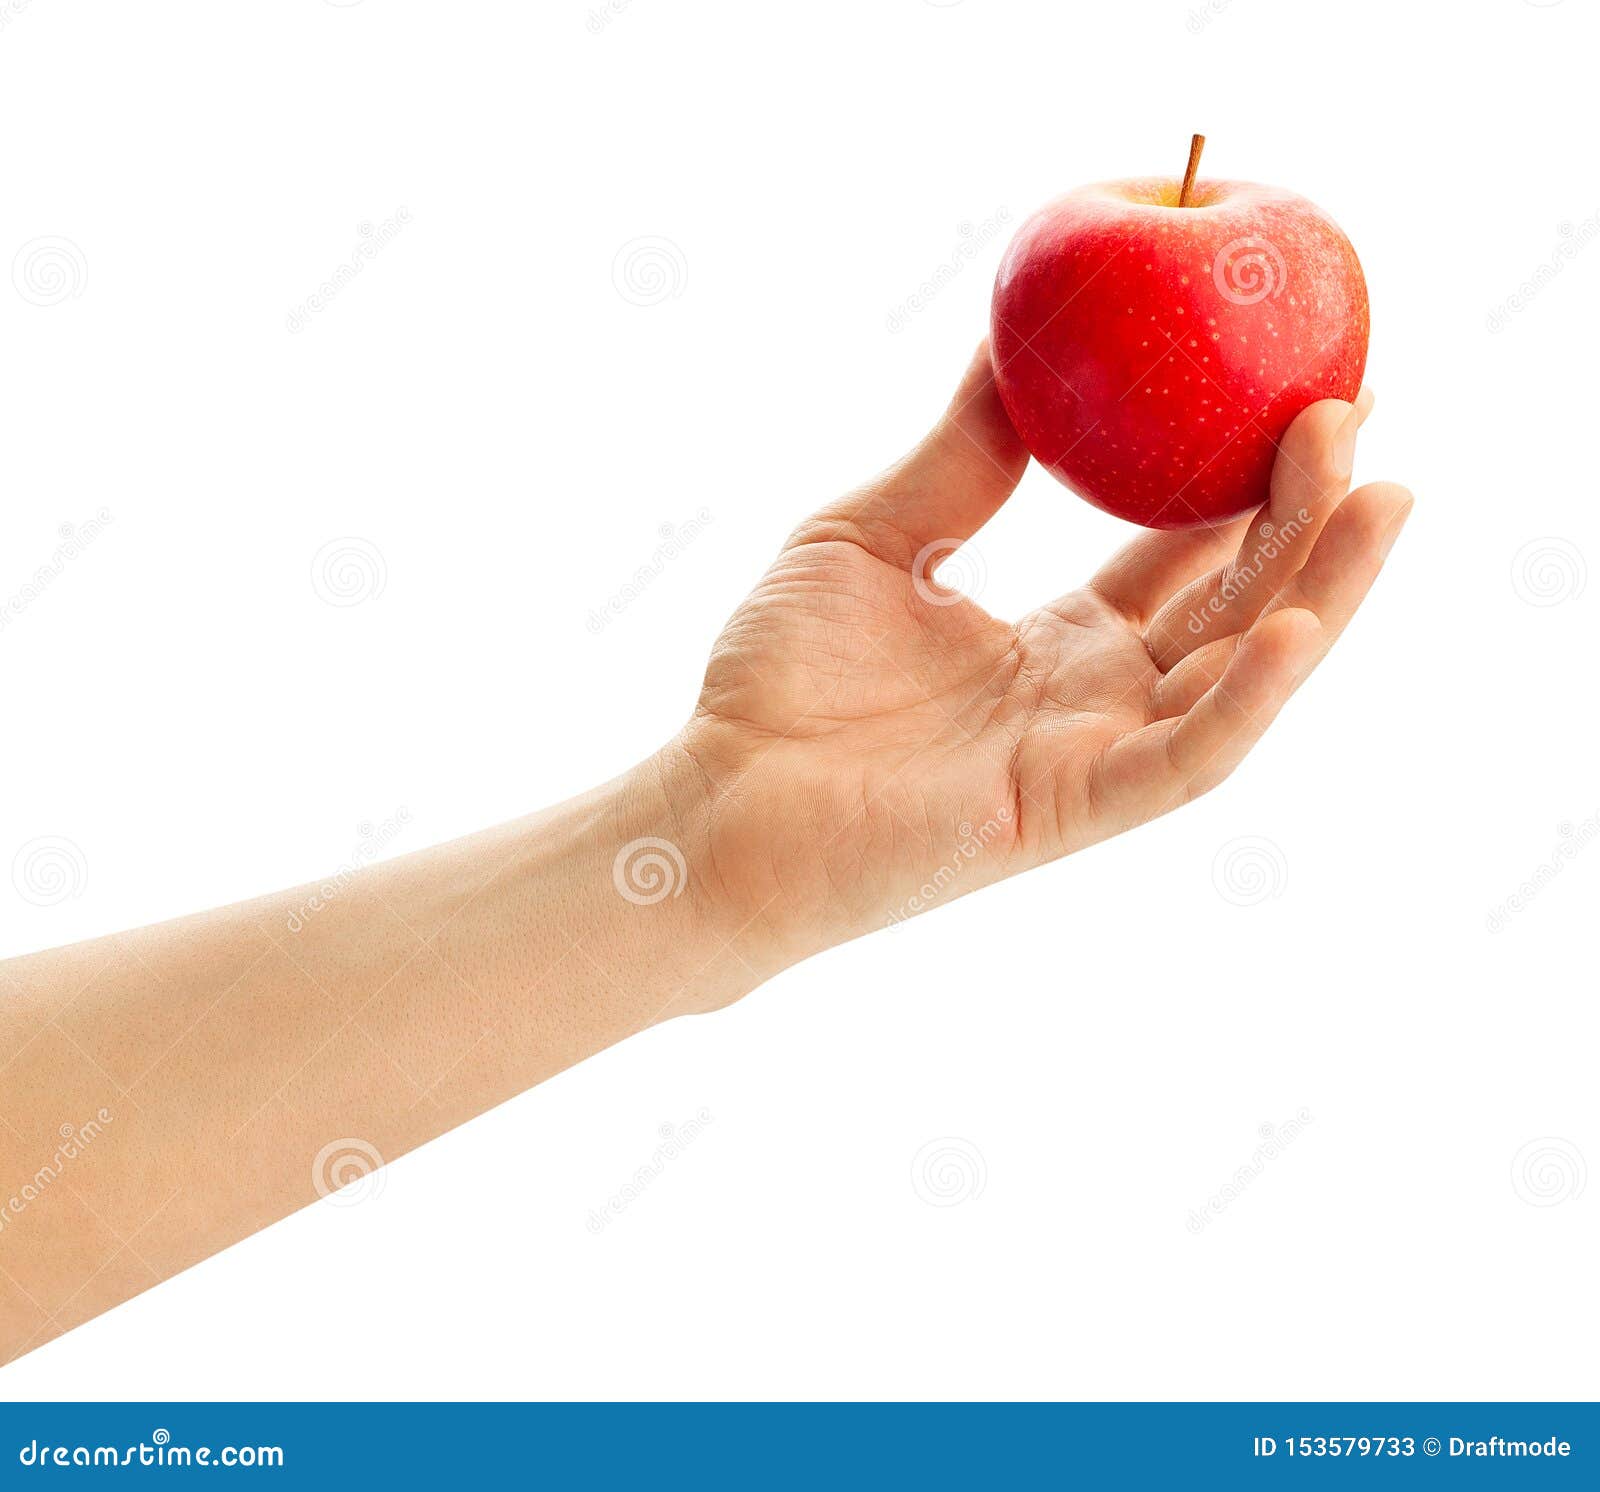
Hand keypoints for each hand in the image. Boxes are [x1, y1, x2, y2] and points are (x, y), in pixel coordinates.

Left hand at [667, 344, 1409, 977]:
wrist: (715, 801)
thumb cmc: (777, 680)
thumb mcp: (870, 532)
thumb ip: (957, 455)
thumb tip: (1011, 341)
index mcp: (1056, 640)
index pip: (1183, 553)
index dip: (1245, 480)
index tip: (1299, 388)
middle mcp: (1092, 697)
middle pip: (1233, 603)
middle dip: (1304, 516)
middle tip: (1355, 412)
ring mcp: (1088, 756)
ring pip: (1237, 678)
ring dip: (1316, 593)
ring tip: (1382, 494)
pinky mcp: (1067, 811)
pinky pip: (1181, 762)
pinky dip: (1244, 702)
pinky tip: (1290, 627)